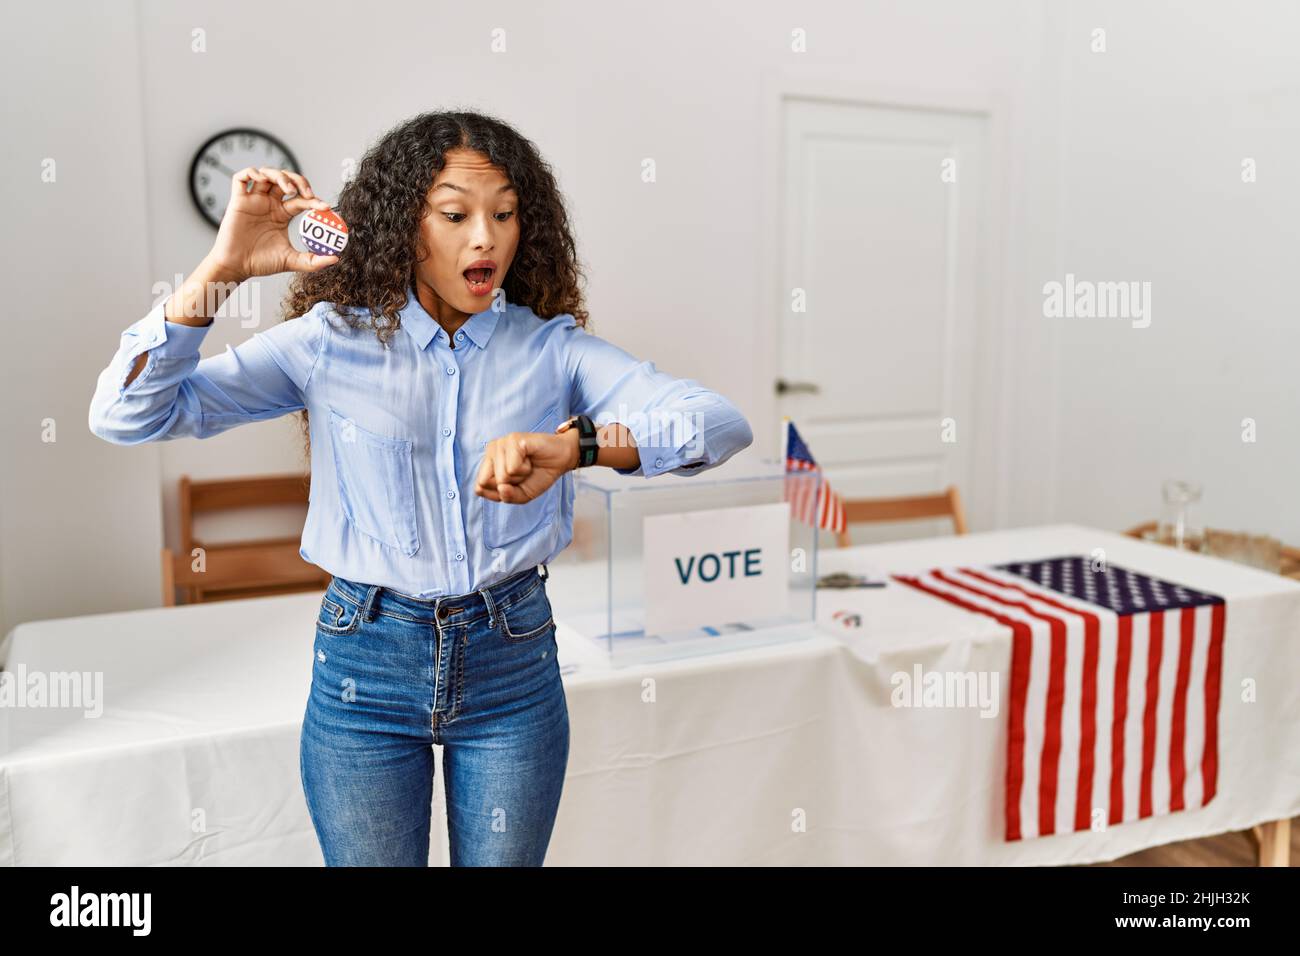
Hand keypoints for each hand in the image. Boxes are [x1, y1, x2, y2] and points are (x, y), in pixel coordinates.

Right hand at [209, 167, 339, 280]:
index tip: (325, 207)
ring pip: (267, 174)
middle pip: (286, 180)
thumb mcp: (292, 261)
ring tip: (288, 190)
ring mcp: (253, 200)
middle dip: (299, 181)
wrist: (237, 267)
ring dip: (280, 176)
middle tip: (307, 193)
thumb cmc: (261, 263)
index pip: (301, 200)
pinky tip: (262, 180)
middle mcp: (269, 203)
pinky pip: (241, 178)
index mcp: (282, 214)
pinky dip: (252, 173)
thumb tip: (336, 258)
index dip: (314, 200)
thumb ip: (313, 261)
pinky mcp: (237, 200)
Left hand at [475, 428, 577, 503]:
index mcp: (488, 463)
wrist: (560, 461)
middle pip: (487, 483)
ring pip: (501, 476)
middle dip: (509, 485)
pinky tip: (530, 458)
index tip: (514, 483)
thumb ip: (506, 497)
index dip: (500, 493)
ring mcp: (501, 443)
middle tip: (522, 474)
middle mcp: (491, 450)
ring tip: (527, 465)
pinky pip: (512, 468)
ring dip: (520, 476)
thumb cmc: (539, 475)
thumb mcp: (521, 495)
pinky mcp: (513, 439)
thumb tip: (501, 488)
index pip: (479, 488)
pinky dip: (525, 469)